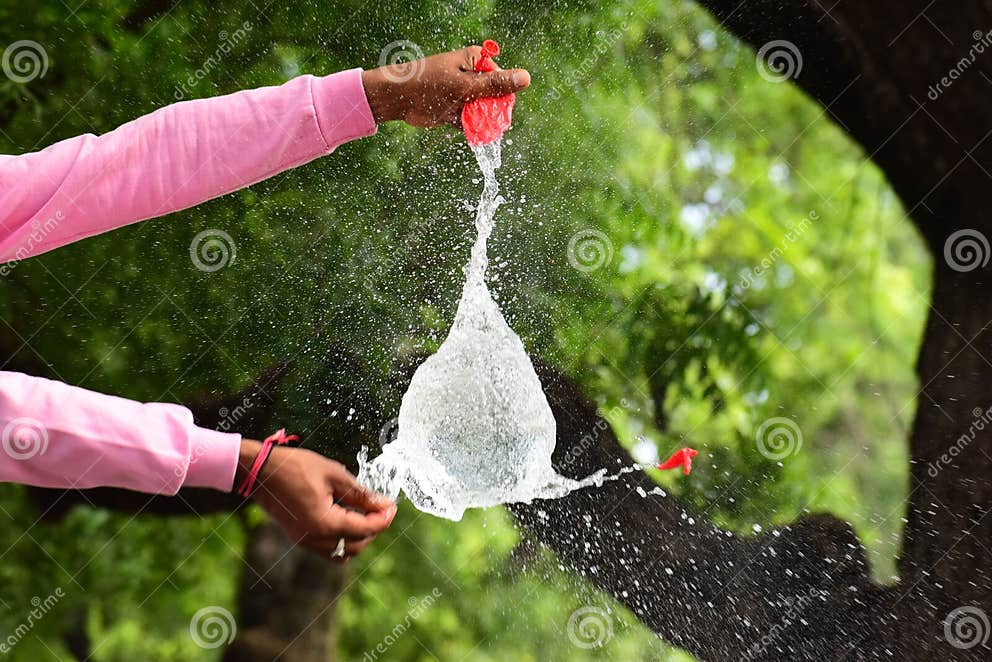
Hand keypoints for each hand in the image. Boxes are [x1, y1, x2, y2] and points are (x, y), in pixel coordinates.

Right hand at [237, 440, 396, 561]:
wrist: (260, 471)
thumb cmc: (295, 467)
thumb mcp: (334, 475)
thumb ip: (361, 494)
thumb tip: (383, 505)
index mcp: (325, 524)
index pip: (365, 529)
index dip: (383, 519)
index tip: (392, 506)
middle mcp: (315, 539)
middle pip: (356, 546)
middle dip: (373, 529)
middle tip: (381, 508)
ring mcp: (305, 541)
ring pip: (342, 552)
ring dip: (357, 537)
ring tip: (364, 513)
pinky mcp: (300, 538)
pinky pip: (328, 548)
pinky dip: (341, 538)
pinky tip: (345, 516)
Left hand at [361, 45, 530, 126]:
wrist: (399, 99)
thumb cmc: (429, 84)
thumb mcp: (465, 86)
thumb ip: (495, 84)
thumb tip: (526, 77)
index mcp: (476, 61)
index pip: (503, 80)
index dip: (503, 97)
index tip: (497, 110)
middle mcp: (473, 75)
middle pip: (496, 98)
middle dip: (493, 113)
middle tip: (486, 123)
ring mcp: (465, 94)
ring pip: (485, 112)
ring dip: (483, 123)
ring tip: (475, 127)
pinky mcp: (457, 110)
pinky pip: (472, 122)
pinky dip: (472, 129)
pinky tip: (471, 134)